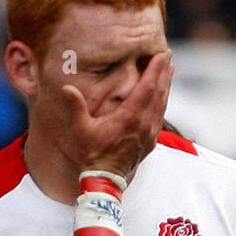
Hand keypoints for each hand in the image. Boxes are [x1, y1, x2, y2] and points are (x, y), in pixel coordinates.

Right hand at [62, 50, 172, 178]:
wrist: (104, 181)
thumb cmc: (90, 155)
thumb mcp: (80, 131)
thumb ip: (75, 108)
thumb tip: (67, 88)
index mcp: (129, 118)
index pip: (147, 88)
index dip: (155, 70)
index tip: (161, 54)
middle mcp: (144, 125)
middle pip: (159, 93)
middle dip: (164, 73)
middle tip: (167, 56)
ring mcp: (149, 134)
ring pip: (162, 105)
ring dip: (166, 86)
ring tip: (168, 71)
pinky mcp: (150, 142)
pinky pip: (160, 117)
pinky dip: (163, 103)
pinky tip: (162, 97)